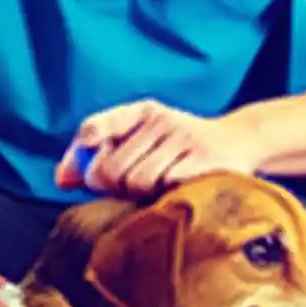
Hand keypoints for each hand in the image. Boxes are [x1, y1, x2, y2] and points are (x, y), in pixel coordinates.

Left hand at [55, 99, 259, 197]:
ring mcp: (184, 138)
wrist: (243, 140)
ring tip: (158, 189)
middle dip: (114, 187)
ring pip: (137, 181)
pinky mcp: (202, 160)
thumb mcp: (148, 141)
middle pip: (110, 168)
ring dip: (144, 194)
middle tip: (132, 190)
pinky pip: (165, 187)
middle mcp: (162, 120)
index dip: (82, 158)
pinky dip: (167, 195)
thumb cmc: (186, 149)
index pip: (94, 129)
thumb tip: (62, 178)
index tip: (89, 177)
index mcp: (144, 111)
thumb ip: (106, 155)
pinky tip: (178, 188)